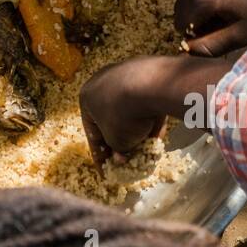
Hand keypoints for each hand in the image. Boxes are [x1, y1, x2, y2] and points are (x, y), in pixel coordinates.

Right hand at [80, 55, 226, 166]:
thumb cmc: (123, 116)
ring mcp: (125, 74)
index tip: (106, 172)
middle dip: (121, 141)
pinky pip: (146, 102)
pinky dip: (150, 118)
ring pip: (130, 111)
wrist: (150, 86)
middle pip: (111, 119)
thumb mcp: (116, 141)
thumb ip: (117, 150)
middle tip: (129, 159)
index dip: (100, 156)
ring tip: (147, 149)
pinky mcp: (147, 73)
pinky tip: (158, 135)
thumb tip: (121, 155)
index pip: (92, 133)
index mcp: (87, 97)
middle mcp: (103, 82)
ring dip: (137, 131)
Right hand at [175, 0, 246, 56]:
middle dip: (195, 18)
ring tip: (226, 8)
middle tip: (219, 24)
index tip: (214, 34)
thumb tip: (188, 48)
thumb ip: (211, 45)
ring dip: (200, 3)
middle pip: (182, 6)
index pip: (181, 23)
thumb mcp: (241, 34)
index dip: (194, 34)